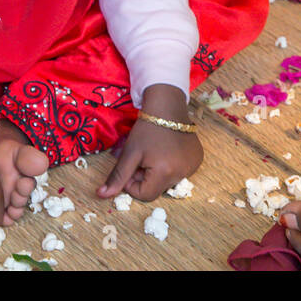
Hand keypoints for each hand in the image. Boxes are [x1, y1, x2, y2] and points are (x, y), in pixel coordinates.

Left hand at [97, 84, 202, 200]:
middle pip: (157, 188)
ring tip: (155, 153)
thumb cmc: (146, 129)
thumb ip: (117, 176)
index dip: (133, 184)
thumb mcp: (130, 153)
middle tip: (142, 158)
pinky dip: (172, 166)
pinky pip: (180, 171)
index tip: (132, 166)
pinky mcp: (198, 159)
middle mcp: (183, 173)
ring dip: (158, 172)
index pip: (145, 195)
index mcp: (166, 173)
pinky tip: (168, 150)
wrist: (167, 106)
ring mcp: (193, 166)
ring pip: (169, 180)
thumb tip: (102, 195)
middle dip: (146, 177)